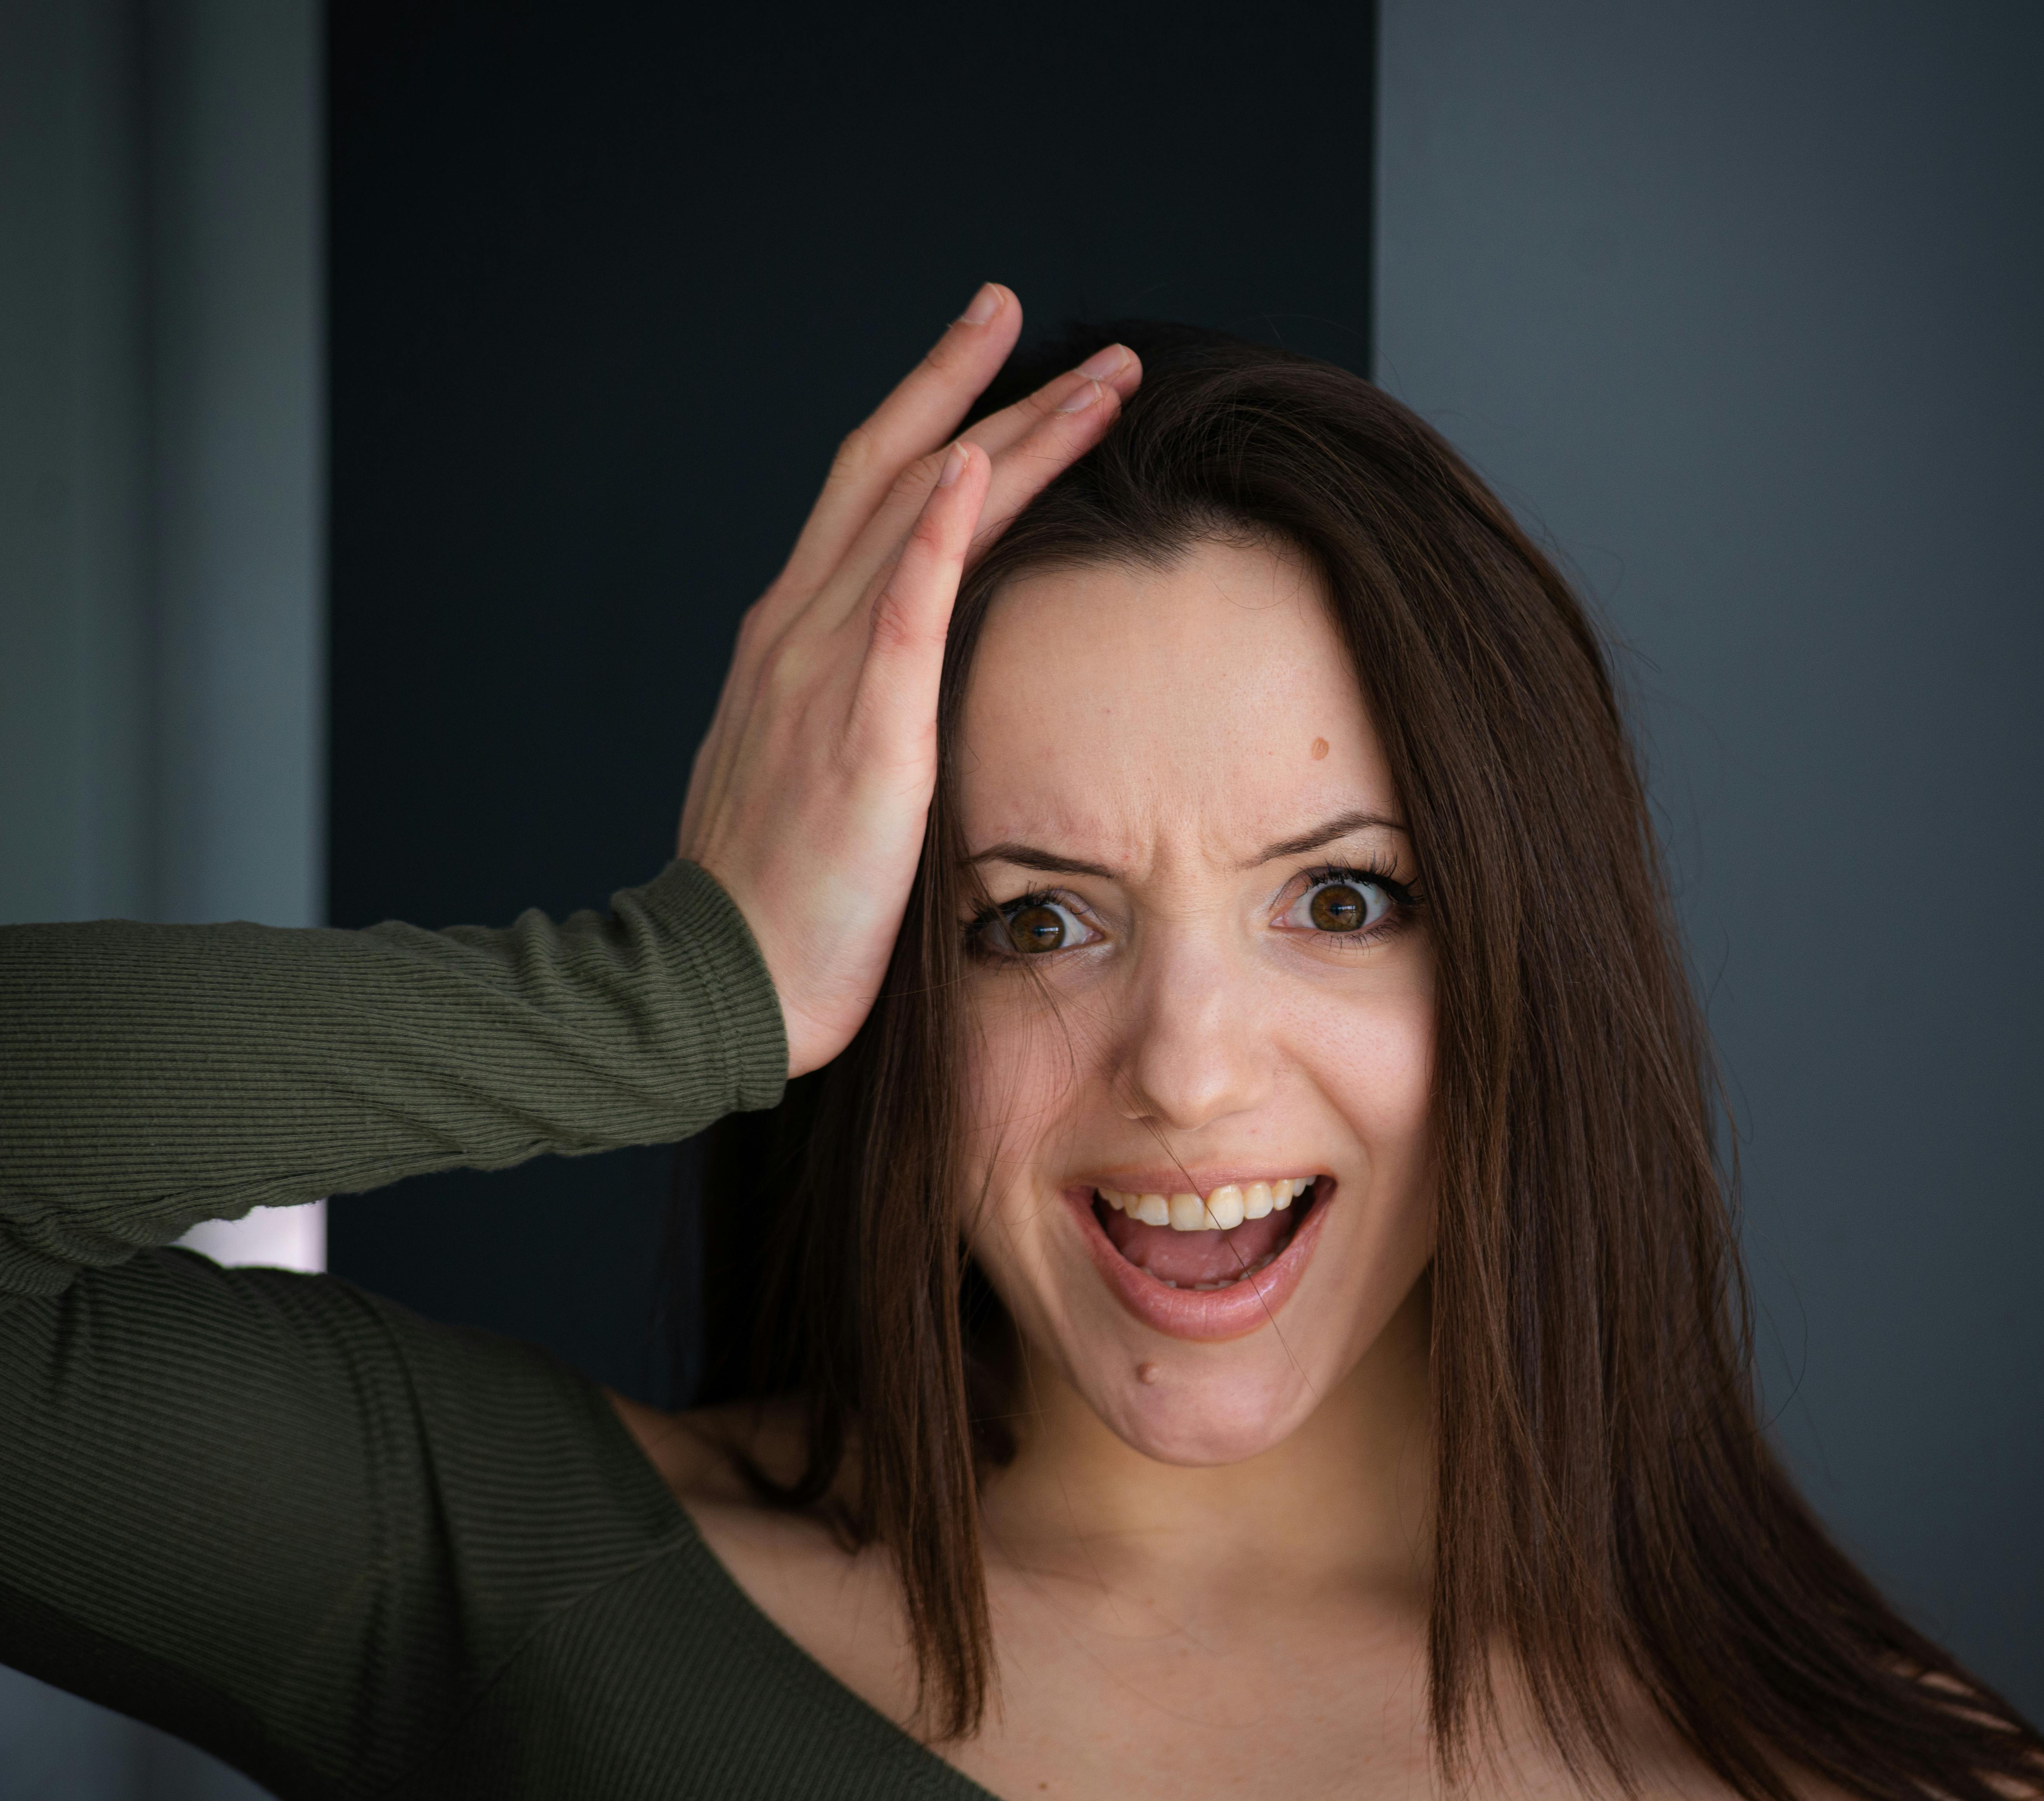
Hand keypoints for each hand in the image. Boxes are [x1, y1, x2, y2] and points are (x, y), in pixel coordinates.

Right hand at [678, 286, 1139, 1077]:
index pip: (873, 492)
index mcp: (793, 638)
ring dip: (1010, 441)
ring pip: (921, 520)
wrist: (718, 981)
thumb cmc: (773, 894)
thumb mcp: (803, 767)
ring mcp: (826, 676)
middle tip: (1080, 345)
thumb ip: (845, 704)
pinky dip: (934, 536)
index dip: (940, 413)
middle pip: (902, 473)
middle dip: (992, 395)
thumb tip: (892, 681)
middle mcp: (802, 630)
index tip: (1001, 357)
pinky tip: (974, 468)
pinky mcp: (863, 738)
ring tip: (1093, 386)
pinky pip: (900, 615)